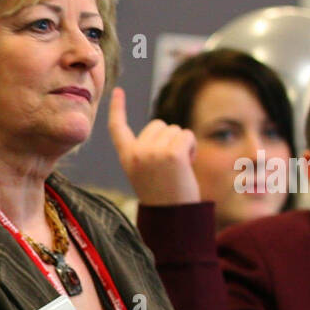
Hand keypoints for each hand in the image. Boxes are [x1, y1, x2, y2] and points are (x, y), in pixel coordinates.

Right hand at [107, 87, 199, 206]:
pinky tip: (187, 165)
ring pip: (174, 129)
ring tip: (178, 169)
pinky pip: (186, 135)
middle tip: (169, 166)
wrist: (171, 218)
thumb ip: (149, 151)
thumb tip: (166, 128)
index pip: (118, 128)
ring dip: (182, 144)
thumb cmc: (164, 198)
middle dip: (169, 139)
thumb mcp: (146, 172)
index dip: (117, 108)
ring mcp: (152, 153)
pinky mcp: (171, 154)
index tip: (118, 91)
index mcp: (127, 158)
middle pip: (158, 125)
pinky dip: (191, 147)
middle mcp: (136, 153)